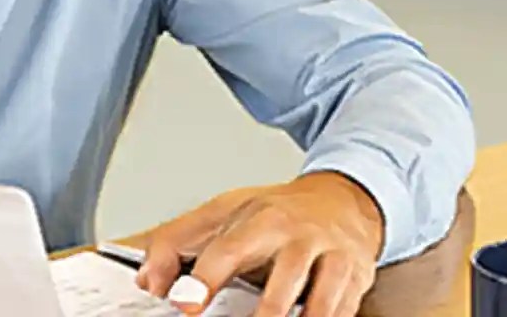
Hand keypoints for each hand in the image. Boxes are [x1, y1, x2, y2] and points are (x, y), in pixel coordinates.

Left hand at [135, 172, 383, 316]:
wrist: (341, 201)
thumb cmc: (276, 213)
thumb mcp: (221, 214)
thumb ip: (175, 243)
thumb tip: (149, 282)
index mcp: (260, 219)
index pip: (227, 250)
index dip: (204, 280)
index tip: (186, 305)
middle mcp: (299, 238)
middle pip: (282, 286)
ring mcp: (333, 260)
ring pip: (320, 307)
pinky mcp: (357, 281)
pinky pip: (341, 313)